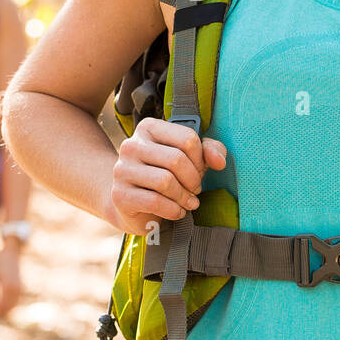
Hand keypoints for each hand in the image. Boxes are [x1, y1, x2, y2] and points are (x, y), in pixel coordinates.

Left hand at [0, 243, 22, 320]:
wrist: (11, 252)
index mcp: (8, 286)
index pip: (0, 306)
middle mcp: (16, 289)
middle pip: (7, 308)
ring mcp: (20, 289)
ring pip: (12, 306)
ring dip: (2, 311)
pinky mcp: (20, 287)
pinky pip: (14, 301)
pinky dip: (7, 306)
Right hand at [107, 116, 227, 235]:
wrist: (130, 202)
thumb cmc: (164, 175)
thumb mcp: (190, 158)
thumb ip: (209, 151)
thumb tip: (219, 161)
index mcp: (148, 128)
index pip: (187, 138)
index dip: (200, 159)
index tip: (199, 171)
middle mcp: (131, 145)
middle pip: (176, 159)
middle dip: (193, 180)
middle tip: (195, 190)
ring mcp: (122, 170)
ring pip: (165, 181)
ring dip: (184, 197)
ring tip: (188, 202)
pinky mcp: (120, 194)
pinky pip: (155, 202)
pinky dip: (173, 210)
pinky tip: (176, 212)